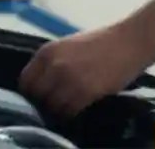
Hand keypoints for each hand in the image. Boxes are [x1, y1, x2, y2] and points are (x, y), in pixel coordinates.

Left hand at [17, 22, 150, 117]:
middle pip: (37, 97)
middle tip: (53, 104)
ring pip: (52, 107)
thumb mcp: (68, 46)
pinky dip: (71, 113)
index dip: (31, 92)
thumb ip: (52, 62)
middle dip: (43, 103)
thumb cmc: (100, 42)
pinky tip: (78, 108)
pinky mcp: (85, 92)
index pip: (25, 82)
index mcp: (47, 51)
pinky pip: (69, 112)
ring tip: (67, 107)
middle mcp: (54, 65)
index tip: (39, 97)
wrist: (129, 42)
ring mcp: (69, 80)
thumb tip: (40, 84)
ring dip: (58, 110)